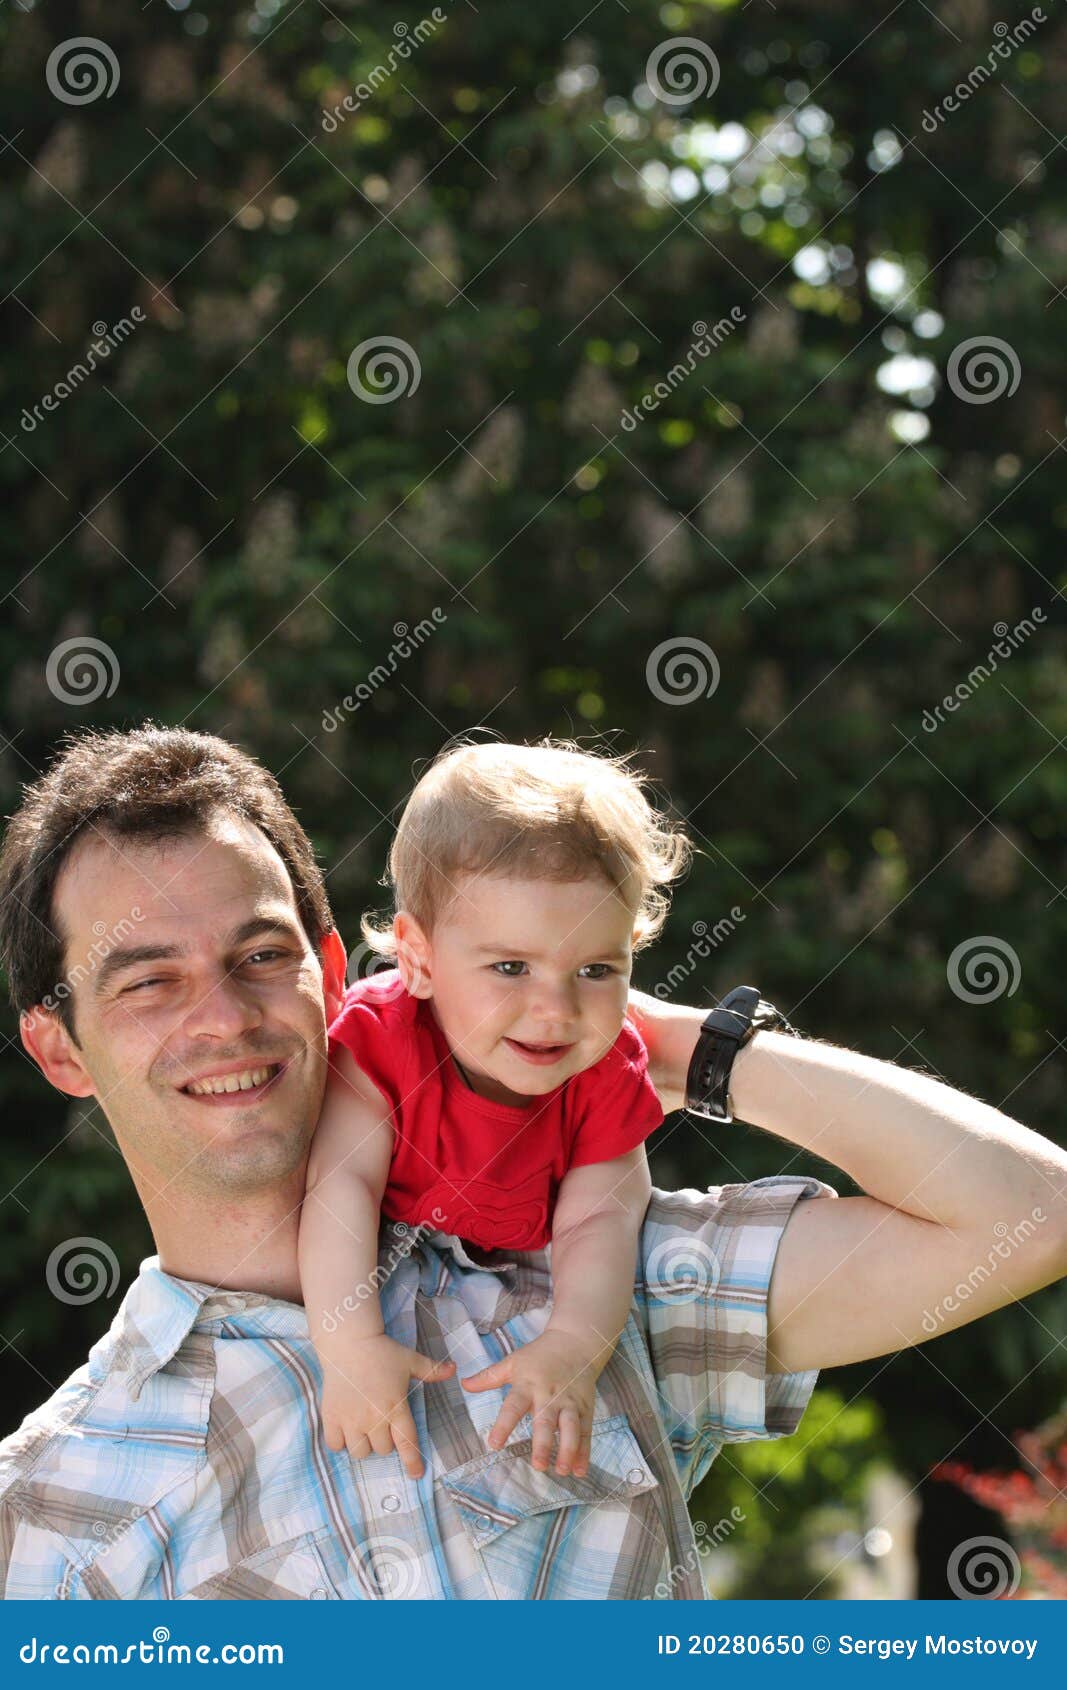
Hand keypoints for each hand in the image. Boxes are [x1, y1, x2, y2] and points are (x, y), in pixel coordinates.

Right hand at [320, 1334, 455, 1479]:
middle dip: (385, 1440)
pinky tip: (346, 1428)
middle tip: (382, 1422)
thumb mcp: (410, 1360)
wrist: (348, 1342)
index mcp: (395, 1406)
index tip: (416, 1474)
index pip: (406, 1443)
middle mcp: (373, 1417)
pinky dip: (341, 1442)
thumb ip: (432, 1370)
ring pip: (360, 1452)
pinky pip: (335, 1446)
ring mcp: (350, 1419)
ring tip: (364, 1427)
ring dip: (365, 1444)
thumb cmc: (382, 1352)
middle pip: (383, 1450)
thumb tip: (454, 1369)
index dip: (412, 1462)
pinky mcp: (331, 1417)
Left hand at [461, 1329, 607, 1476]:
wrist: (575, 1341)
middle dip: (543, 1444)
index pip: (513, 1406)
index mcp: (528, 1385)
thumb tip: (463, 1384)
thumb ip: (488, 1377)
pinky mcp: (586, 1408)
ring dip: (568, 1450)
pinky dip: (584, 1452)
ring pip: (570, 1428)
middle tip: (538, 1465)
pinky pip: (585, 1432)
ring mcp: (570, 1402)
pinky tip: (580, 1470)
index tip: (494, 1444)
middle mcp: (549, 1395)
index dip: (503, 1425)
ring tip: (562, 1470)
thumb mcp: (513, 1362)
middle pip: (546, 1421)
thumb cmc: (539, 1355)